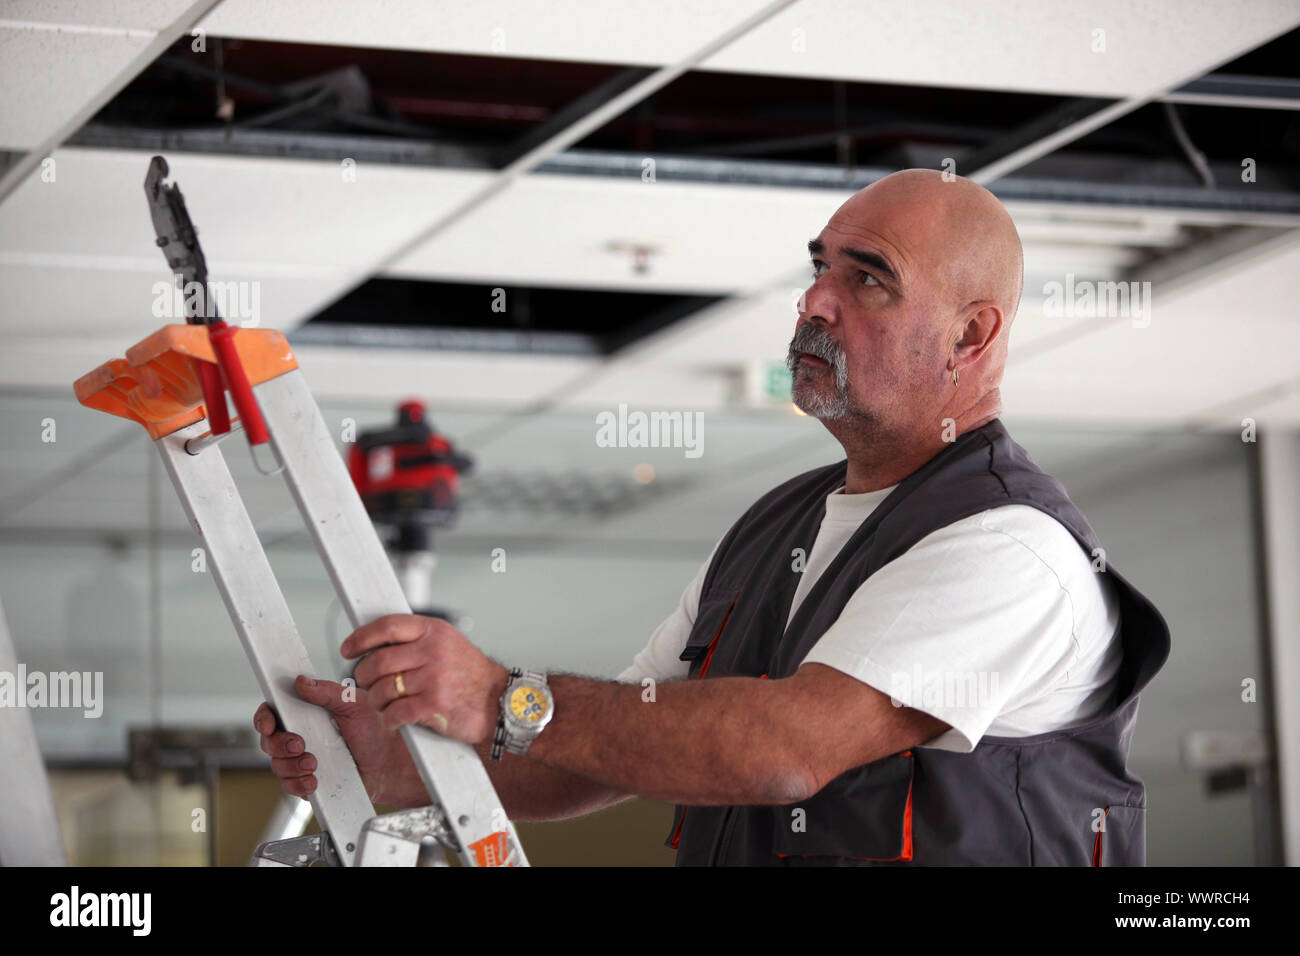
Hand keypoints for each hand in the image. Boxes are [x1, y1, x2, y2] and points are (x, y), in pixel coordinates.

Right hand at [253, 676, 426, 807]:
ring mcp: (304, 760)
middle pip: (269, 741)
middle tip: (298, 744)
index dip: (264, 718)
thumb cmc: (378, 730)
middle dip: (278, 744)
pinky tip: (314, 780)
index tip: (268, 724)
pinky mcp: (311, 781)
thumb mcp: (354, 703)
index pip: (274, 712)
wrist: (394, 763)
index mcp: (308, 713)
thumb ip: (327, 692)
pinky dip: (298, 784)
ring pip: (277, 765)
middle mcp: (303, 736)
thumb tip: (302, 682)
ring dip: (290, 765)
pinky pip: (291, 787)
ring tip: (313, 762)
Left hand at [344, 614, 508, 745]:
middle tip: (366, 683)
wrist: (500, 701)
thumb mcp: (448, 643)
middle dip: (364, 676)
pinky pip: (395, 712)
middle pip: (378, 661)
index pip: (387, 626)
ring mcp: (434, 678)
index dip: (361, 638)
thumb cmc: (471, 675)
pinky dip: (390, 719)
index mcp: (434, 631)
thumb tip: (376, 643)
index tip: (348, 648)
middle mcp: (433, 651)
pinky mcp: (433, 704)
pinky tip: (395, 719)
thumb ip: (417, 639)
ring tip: (384, 704)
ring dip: (377, 701)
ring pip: (382, 689)